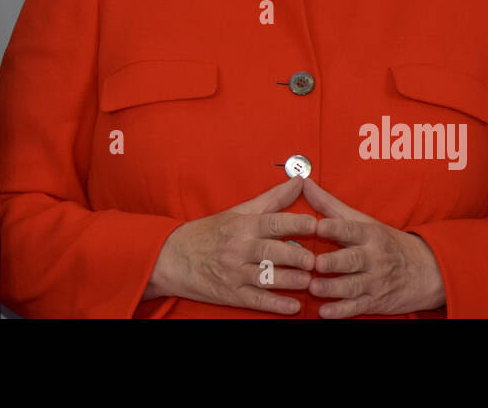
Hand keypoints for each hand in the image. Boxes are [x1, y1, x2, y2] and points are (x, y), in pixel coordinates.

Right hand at [142, 176, 317, 313]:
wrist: (172, 258)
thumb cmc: (209, 233)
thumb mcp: (237, 211)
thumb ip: (272, 199)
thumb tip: (299, 181)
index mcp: (242, 225)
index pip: (271, 222)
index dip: (294, 223)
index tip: (315, 224)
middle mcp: (238, 248)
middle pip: (270, 252)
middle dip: (294, 256)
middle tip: (315, 260)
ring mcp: (234, 273)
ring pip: (266, 277)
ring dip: (289, 281)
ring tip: (309, 281)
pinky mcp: (231, 294)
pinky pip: (256, 300)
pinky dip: (276, 304)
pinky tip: (293, 306)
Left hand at [303, 177, 445, 317]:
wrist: (426, 271)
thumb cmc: (387, 242)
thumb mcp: (363, 221)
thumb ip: (330, 205)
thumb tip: (304, 184)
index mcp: (370, 234)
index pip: (351, 229)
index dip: (334, 228)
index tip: (318, 226)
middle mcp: (374, 258)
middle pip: (352, 260)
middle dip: (334, 263)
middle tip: (316, 263)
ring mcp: (375, 281)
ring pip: (353, 286)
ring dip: (333, 288)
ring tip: (314, 288)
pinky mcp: (375, 302)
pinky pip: (357, 307)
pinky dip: (341, 311)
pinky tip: (325, 312)